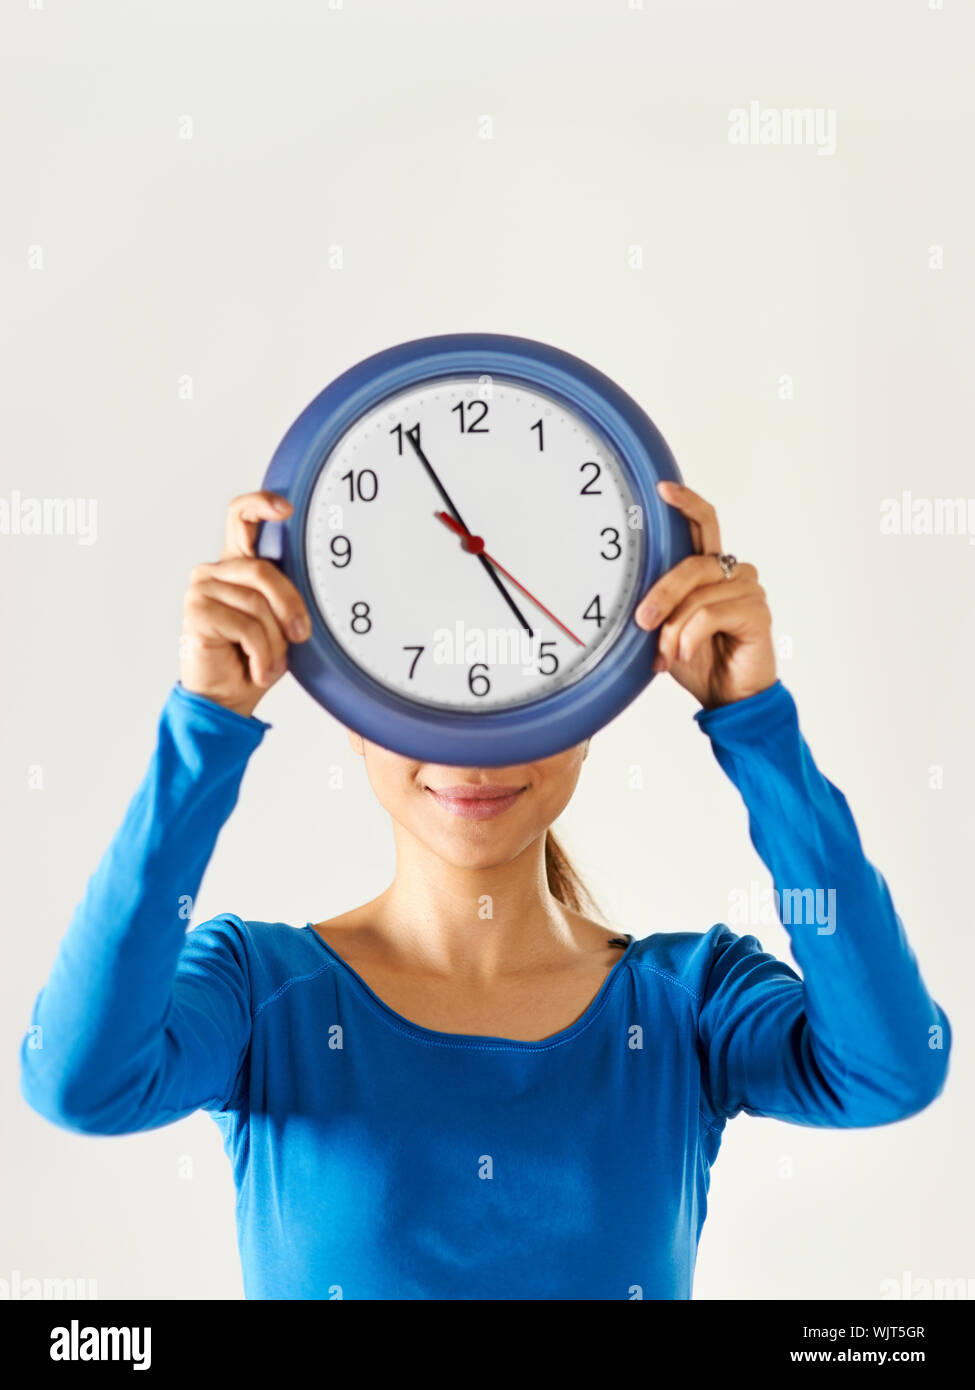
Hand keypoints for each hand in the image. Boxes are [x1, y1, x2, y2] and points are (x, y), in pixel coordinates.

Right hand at [179, 492, 311, 717]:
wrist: (227, 700)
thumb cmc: (255, 659)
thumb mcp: (280, 624)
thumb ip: (285, 596)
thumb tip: (311, 583)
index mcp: (238, 566)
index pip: (241, 517)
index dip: (261, 505)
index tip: (286, 509)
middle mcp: (216, 571)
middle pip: (263, 571)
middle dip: (290, 606)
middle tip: (301, 635)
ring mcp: (202, 589)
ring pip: (257, 604)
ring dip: (273, 642)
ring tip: (269, 664)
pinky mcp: (195, 611)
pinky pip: (246, 626)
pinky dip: (261, 654)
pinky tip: (256, 670)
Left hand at [633, 481, 776, 710]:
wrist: (727, 700)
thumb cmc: (699, 663)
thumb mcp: (667, 629)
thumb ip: (660, 605)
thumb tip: (635, 597)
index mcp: (711, 571)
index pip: (704, 524)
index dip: (686, 503)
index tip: (662, 489)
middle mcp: (733, 573)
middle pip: (693, 562)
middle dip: (662, 593)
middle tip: (642, 621)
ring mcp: (748, 591)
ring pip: (698, 593)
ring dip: (674, 627)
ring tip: (666, 653)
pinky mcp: (757, 612)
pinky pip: (710, 613)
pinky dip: (690, 636)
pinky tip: (686, 654)